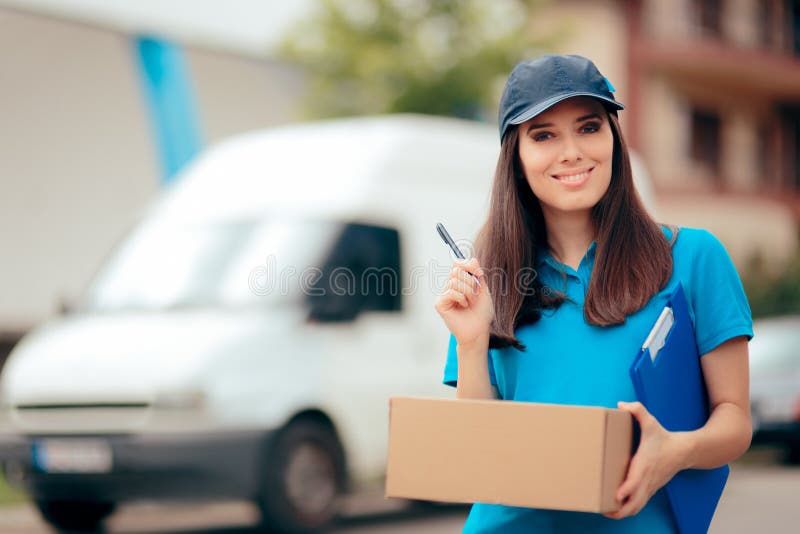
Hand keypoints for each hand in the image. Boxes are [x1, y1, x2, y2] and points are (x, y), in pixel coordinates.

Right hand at [434, 258, 493, 345]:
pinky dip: (461, 298)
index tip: (478, 272)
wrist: (479, 330)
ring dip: (468, 292)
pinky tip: (463, 306)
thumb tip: (473, 259)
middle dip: (470, 283)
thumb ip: (477, 274)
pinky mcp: (439, 304)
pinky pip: (450, 292)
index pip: (457, 264)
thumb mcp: (483, 290)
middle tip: (474, 296)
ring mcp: (443, 295)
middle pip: (456, 271)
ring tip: (470, 302)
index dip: (466, 264)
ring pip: (454, 281)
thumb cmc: (481, 312)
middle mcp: (449, 286)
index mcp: (459, 282)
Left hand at [603, 401, 689, 519]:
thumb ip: (638, 410)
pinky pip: (640, 504)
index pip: (636, 481)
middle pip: (635, 502)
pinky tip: (617, 509)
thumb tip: (621, 404)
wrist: (684, 451)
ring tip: (606, 513)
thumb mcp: (651, 422)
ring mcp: (650, 486)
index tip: (616, 495)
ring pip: (638, 506)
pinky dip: (629, 509)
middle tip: (603, 510)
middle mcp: (647, 479)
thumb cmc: (664, 437)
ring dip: (623, 513)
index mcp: (645, 464)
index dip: (627, 489)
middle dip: (620, 510)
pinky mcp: (651, 489)